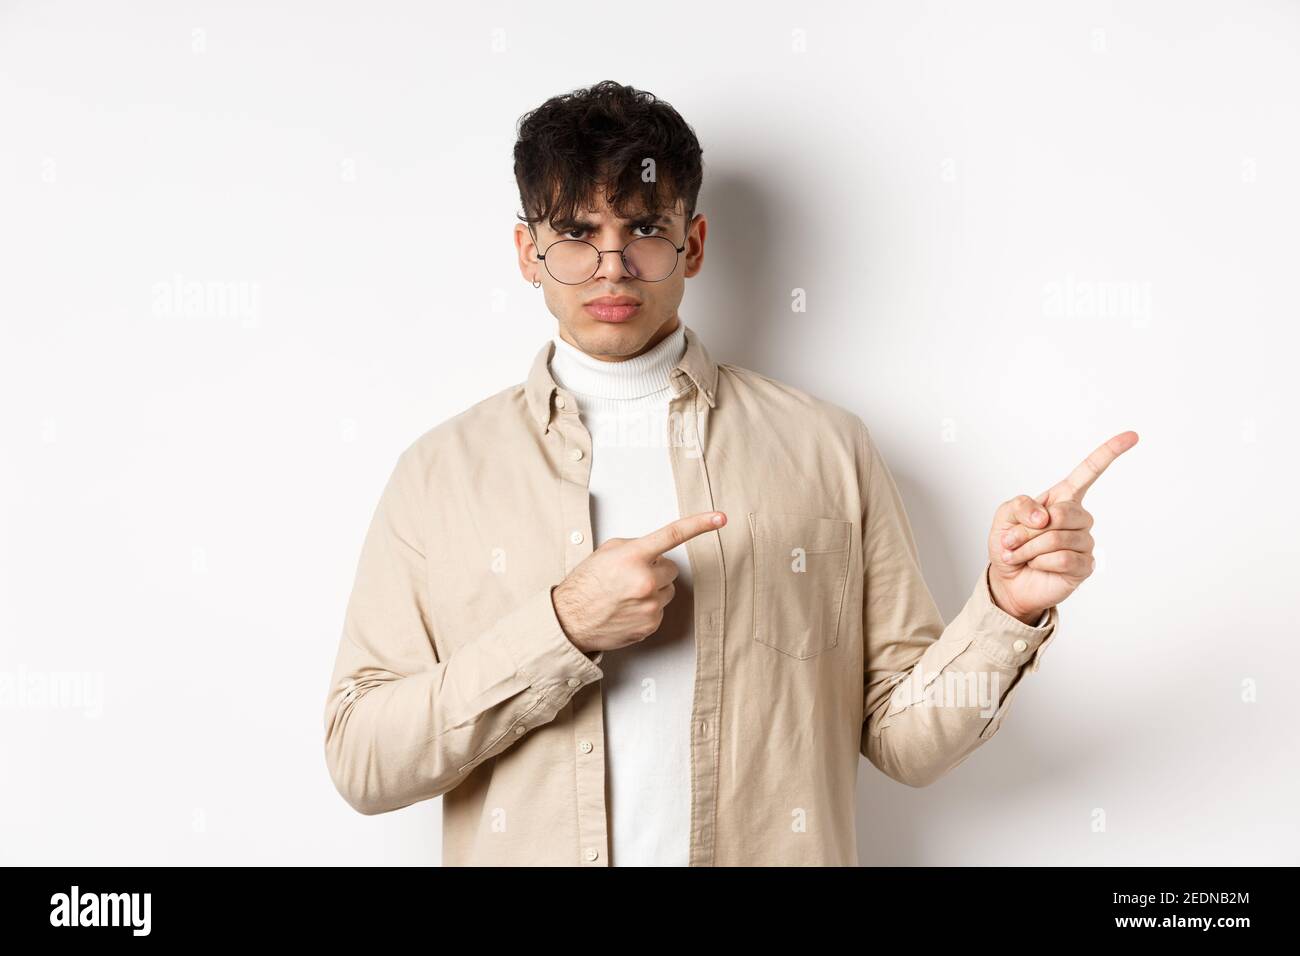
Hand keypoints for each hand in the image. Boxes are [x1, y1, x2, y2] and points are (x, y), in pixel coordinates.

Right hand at [552, 511, 726, 653]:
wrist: (570, 620)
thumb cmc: (585, 585)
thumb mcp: (607, 552)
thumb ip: (636, 547)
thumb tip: (656, 552)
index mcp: (633, 557)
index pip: (673, 535)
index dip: (700, 524)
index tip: (720, 518)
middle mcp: (645, 581)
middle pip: (672, 569)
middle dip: (656, 570)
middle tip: (631, 577)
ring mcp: (650, 605)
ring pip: (668, 591)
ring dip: (653, 590)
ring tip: (626, 595)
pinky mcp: (651, 624)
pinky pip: (660, 610)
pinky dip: (648, 609)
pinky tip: (627, 609)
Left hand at [987, 431, 1138, 622]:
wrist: (1008, 580)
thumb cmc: (1010, 545)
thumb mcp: (1004, 517)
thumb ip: (1020, 506)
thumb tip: (1046, 515)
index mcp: (1062, 498)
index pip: (1090, 471)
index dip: (1109, 453)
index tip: (1132, 436)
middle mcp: (1078, 518)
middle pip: (1062, 512)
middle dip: (1028, 529)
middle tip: (1012, 540)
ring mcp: (1084, 542)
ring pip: (1058, 538)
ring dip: (1029, 548)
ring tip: (1019, 554)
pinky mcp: (1085, 565)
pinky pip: (1063, 558)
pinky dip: (1040, 562)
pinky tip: (1036, 565)